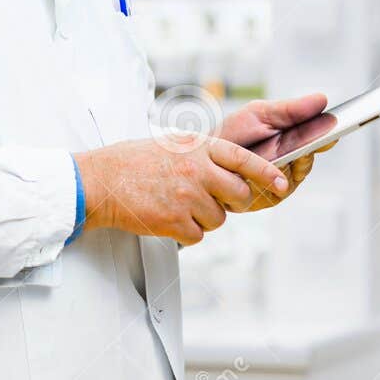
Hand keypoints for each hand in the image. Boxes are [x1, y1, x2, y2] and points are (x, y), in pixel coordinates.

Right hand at [74, 135, 289, 245]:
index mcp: (196, 147)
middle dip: (231, 202)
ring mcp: (187, 196)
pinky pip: (197, 235)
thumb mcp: (170, 145)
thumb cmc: (130, 162)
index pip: (243, 159)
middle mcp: (196, 170)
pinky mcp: (175, 221)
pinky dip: (184, 232)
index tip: (282, 184)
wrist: (98, 182)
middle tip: (211, 200)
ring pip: (218, 219)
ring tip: (174, 205)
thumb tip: (232, 170)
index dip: (266, 173)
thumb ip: (201, 154)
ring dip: (202, 218)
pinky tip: (164, 217)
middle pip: (239, 194)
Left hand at [217, 95, 336, 210]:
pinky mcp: (271, 197)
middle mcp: (293, 162)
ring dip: (282, 165)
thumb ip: (289, 110)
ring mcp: (283, 181)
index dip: (327, 136)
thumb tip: (323, 99)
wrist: (202, 160)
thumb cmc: (232, 134)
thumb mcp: (258, 114)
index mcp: (294, 139)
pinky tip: (257, 173)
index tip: (331, 133)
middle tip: (296, 145)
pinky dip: (270, 180)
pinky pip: (280, 190)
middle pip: (309, 159)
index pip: (320, 138)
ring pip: (295, 175)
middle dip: (301, 152)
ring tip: (269, 157)